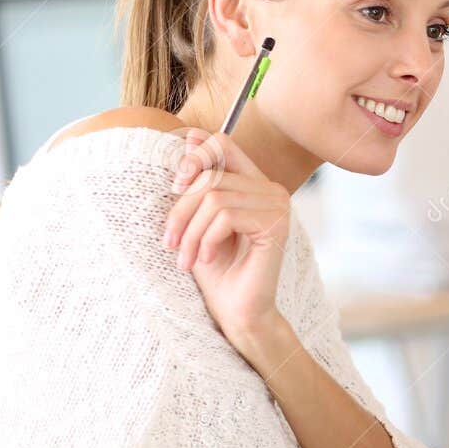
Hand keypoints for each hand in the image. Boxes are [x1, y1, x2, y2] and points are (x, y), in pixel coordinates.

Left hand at [161, 129, 293, 355]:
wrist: (236, 311)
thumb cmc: (216, 269)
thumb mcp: (198, 219)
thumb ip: (198, 182)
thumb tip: (188, 136)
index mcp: (254, 183)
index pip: (222, 144)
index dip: (194, 156)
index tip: (176, 185)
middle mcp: (271, 190)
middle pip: (210, 177)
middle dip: (181, 211)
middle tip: (170, 243)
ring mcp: (277, 206)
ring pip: (214, 198)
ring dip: (190, 231)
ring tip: (185, 258)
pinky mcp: (276, 225)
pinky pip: (226, 216)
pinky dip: (206, 239)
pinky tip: (206, 259)